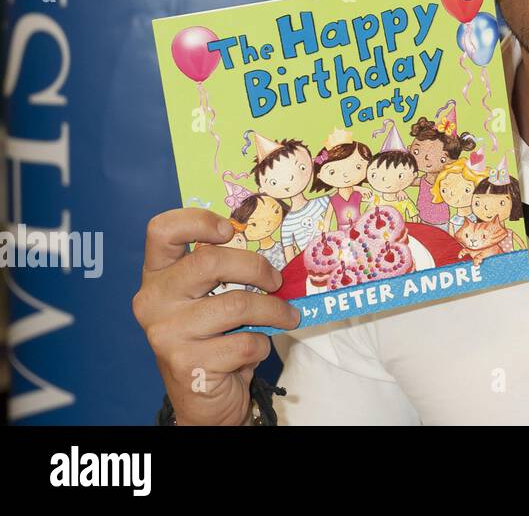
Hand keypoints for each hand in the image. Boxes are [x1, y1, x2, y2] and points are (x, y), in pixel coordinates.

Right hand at [132, 209, 300, 425]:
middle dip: (256, 268)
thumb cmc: (212, 338)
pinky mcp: (187, 364)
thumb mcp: (211, 299)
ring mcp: (166, 333)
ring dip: (273, 311)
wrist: (202, 397)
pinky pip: (244, 342)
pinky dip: (262, 344)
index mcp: (158, 276)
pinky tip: (255, 349)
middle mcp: (153, 300)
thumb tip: (273, 258)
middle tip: (277, 280)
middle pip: (209, 262)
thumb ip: (226, 274)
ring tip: (286, 317)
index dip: (197, 221)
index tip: (229, 230)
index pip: (162, 231)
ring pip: (237, 304)